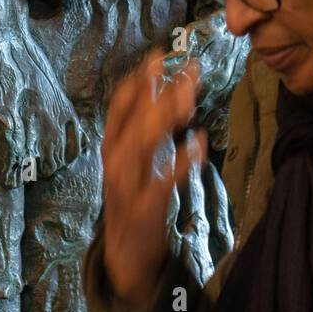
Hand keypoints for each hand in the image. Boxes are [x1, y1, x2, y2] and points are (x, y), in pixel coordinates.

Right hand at [101, 50, 206, 306]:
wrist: (125, 256)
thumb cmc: (133, 197)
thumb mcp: (132, 159)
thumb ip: (145, 126)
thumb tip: (165, 84)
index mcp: (111, 146)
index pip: (118, 105)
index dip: (137, 79)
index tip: (159, 55)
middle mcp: (114, 162)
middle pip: (135, 119)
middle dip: (160, 92)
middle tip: (187, 68)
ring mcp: (127, 186)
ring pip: (143, 145)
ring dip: (167, 118)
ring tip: (191, 97)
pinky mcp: (144, 209)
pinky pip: (163, 181)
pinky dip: (181, 161)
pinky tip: (201, 143)